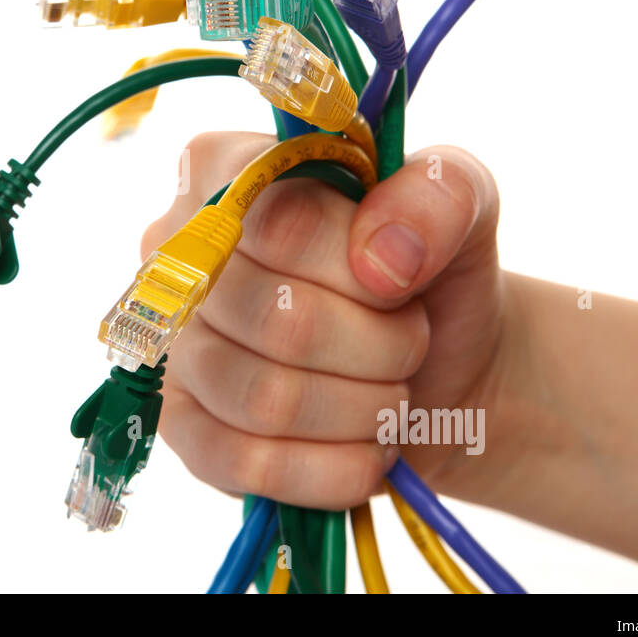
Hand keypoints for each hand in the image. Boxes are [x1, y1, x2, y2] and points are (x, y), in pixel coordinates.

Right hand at [142, 131, 506, 508]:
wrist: (440, 362)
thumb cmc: (428, 263)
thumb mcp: (462, 201)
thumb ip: (436, 192)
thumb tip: (382, 255)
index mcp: (222, 169)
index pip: (274, 217)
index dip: (355, 259)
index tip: (401, 277)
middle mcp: (175, 253)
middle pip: (275, 318)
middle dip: (378, 343)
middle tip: (411, 341)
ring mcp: (175, 347)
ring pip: (266, 399)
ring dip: (364, 407)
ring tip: (393, 391)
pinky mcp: (186, 432)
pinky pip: (251, 465)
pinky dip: (336, 467)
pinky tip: (369, 447)